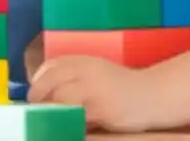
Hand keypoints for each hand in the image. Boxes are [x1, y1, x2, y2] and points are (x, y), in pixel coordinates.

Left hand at [29, 56, 159, 132]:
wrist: (155, 95)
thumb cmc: (122, 89)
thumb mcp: (96, 75)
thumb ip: (73, 80)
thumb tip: (44, 98)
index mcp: (82, 61)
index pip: (49, 68)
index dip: (38, 83)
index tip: (34, 98)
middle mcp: (85, 69)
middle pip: (50, 81)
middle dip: (38, 97)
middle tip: (35, 113)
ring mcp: (93, 88)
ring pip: (60, 99)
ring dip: (51, 112)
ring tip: (49, 123)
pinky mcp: (101, 108)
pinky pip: (76, 117)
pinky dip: (68, 123)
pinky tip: (68, 128)